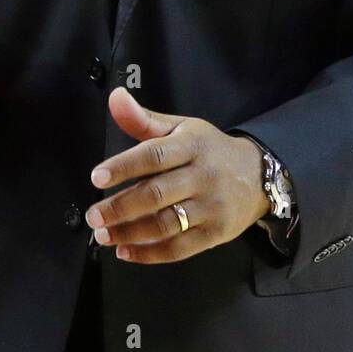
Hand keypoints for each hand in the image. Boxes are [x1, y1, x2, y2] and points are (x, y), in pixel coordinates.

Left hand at [85, 88, 269, 263]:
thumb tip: (115, 97)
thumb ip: (144, 119)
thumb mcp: (182, 127)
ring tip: (103, 235)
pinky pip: (179, 249)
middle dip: (119, 207)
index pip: (154, 155)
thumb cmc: (209, 150)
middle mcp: (202, 176)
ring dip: (129, 233)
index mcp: (191, 145)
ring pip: (164, 225)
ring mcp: (210, 207)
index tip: (97, 177)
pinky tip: (126, 251)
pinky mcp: (215, 234)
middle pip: (155, 194)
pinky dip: (149, 254)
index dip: (123, 167)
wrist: (259, 175)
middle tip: (93, 215)